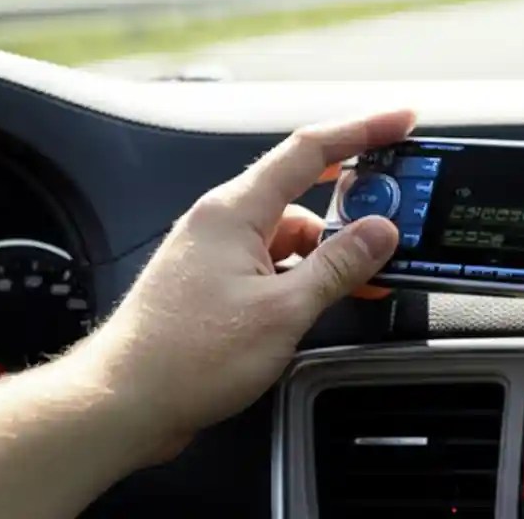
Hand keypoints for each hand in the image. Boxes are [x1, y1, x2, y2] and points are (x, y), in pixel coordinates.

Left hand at [71, 109, 414, 462]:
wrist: (124, 403)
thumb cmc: (186, 357)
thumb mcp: (282, 311)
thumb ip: (338, 267)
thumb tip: (380, 231)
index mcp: (235, 211)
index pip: (310, 149)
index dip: (362, 130)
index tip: (400, 121)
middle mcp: (223, 223)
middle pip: (304, 194)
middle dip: (353, 206)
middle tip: (397, 217)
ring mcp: (217, 254)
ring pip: (290, 235)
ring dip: (329, 253)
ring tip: (365, 278)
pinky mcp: (215, 285)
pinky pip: (273, 264)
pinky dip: (305, 275)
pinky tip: (325, 300)